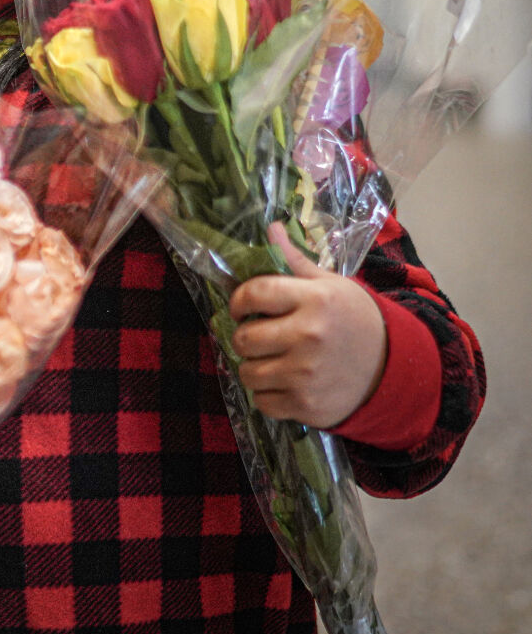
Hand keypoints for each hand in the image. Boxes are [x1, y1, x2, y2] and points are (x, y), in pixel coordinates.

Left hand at [227, 222, 386, 428]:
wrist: (394, 368)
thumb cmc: (354, 319)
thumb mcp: (330, 285)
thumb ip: (294, 260)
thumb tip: (270, 228)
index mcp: (314, 300)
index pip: (253, 293)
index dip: (239, 300)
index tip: (243, 307)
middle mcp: (308, 336)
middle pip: (244, 338)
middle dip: (245, 337)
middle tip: (259, 336)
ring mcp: (307, 374)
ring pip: (247, 372)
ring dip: (253, 367)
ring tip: (270, 360)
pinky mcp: (307, 406)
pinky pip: (262, 402)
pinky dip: (267, 395)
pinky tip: (284, 382)